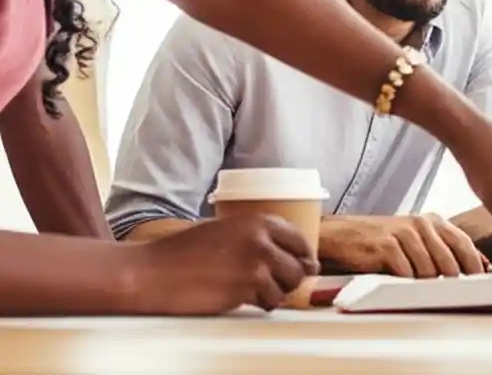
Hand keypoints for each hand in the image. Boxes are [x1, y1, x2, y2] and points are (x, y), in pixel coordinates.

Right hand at [127, 215, 317, 314]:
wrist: (154, 272)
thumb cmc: (185, 253)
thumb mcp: (227, 231)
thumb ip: (259, 239)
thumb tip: (296, 258)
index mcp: (258, 221)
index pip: (299, 239)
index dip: (303, 255)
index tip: (304, 264)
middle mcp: (262, 240)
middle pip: (299, 265)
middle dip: (290, 278)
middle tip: (274, 283)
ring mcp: (256, 264)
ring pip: (289, 286)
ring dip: (276, 292)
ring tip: (254, 291)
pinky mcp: (247, 288)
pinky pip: (271, 301)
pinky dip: (262, 304)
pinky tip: (244, 299)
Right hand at [318, 214, 487, 277]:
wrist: (342, 236)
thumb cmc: (382, 242)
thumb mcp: (416, 240)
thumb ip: (443, 250)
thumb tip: (478, 268)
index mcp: (433, 221)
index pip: (464, 244)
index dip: (474, 265)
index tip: (480, 284)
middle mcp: (421, 224)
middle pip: (449, 262)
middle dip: (450, 282)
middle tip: (447, 294)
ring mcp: (404, 233)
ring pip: (429, 271)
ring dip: (424, 284)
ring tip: (413, 285)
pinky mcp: (386, 246)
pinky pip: (406, 274)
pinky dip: (405, 283)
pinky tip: (397, 282)